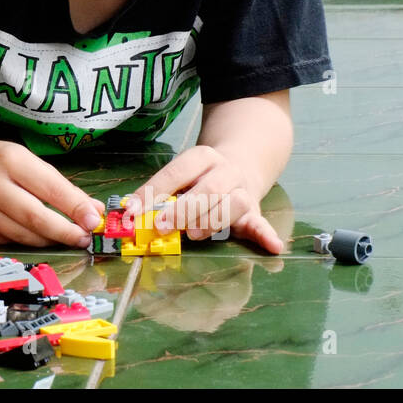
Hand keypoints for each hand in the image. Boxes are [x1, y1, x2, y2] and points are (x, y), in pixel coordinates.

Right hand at [0, 139, 105, 247]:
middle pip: (36, 217)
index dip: (75, 207)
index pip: (50, 188)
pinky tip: (39, 235)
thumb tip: (93, 211)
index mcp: (10, 160)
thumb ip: (61, 187)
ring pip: (24, 235)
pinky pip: (10, 241)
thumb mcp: (29, 161)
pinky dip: (29, 241)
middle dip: (66, 231)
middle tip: (84, 237)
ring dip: (51, 240)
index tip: (94, 220)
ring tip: (67, 237)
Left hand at [124, 145, 284, 254]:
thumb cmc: (200, 176)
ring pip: (232, 204)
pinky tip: (273, 246)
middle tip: (162, 226)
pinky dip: (266, 234)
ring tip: (193, 235)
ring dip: (211, 221)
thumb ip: (160, 192)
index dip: (153, 191)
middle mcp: (225, 171)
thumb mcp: (181, 174)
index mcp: (202, 157)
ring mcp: (242, 190)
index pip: (176, 171)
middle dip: (183, 209)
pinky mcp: (254, 210)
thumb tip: (130, 211)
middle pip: (208, 189)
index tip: (134, 211)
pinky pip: (262, 222)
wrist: (241, 163)